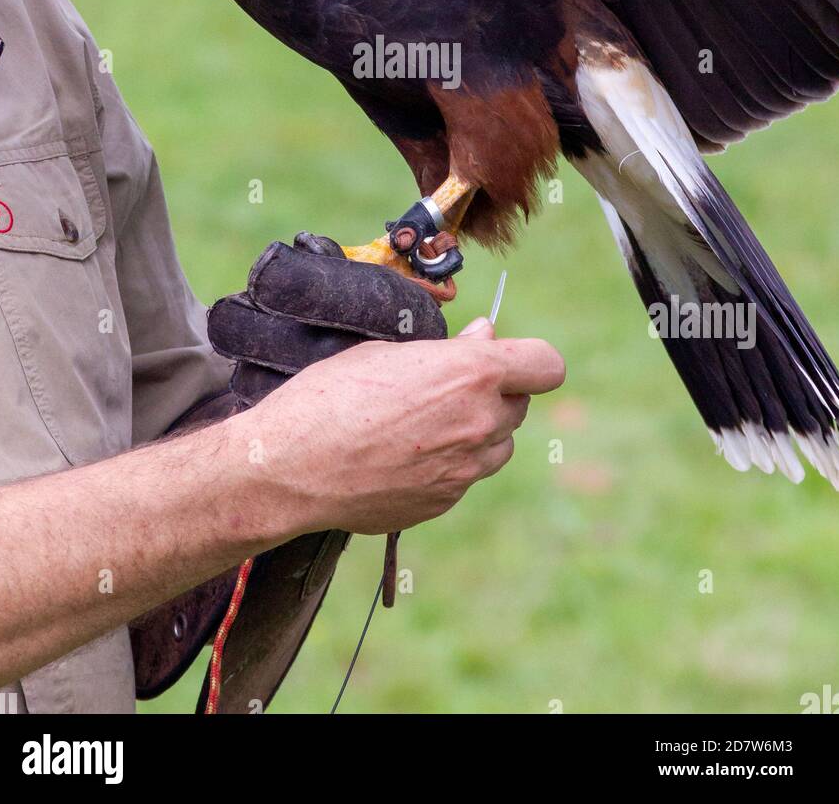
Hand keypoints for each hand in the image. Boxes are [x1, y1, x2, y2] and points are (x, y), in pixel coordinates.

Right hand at [234, 316, 564, 535]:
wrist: (291, 466)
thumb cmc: (332, 395)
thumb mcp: (387, 352)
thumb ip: (448, 349)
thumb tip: (485, 337)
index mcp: (472, 373)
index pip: (547, 366)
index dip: (530, 360)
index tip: (506, 359)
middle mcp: (480, 422)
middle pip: (520, 405)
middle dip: (494, 393)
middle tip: (445, 386)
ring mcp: (466, 469)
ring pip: (498, 444)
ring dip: (478, 430)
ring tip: (424, 422)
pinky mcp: (445, 502)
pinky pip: (465, 475)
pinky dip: (449, 463)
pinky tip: (404, 454)